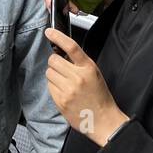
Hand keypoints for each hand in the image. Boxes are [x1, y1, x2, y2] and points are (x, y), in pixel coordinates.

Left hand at [44, 28, 127, 144]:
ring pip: (49, 72)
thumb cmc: (100, 97)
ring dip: (53, 75)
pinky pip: (49, 86)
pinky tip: (63, 92)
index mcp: (88, 68)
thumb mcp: (95, 74)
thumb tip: (62, 53)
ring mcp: (68, 90)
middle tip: (61, 68)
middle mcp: (77, 77)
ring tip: (64, 82)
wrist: (103, 120)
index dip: (58, 37)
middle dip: (55, 62)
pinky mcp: (61, 101)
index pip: (71, 46)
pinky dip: (53, 87)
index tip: (49, 32)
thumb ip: (80, 63)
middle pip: (54, 60)